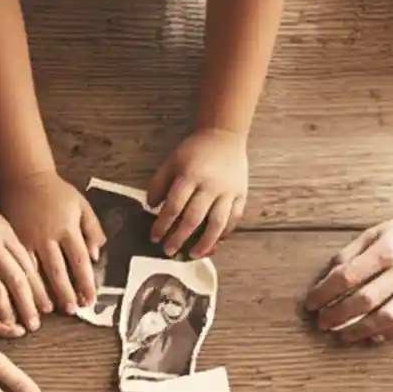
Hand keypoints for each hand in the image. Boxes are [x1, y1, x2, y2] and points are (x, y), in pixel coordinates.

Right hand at [0, 171, 104, 313]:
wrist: (25, 178)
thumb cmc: (57, 193)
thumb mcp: (82, 206)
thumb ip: (92, 231)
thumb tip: (95, 258)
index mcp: (68, 228)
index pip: (80, 262)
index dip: (86, 284)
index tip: (90, 301)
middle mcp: (48, 236)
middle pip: (59, 271)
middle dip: (66, 294)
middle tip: (72, 311)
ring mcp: (27, 239)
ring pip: (36, 272)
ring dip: (43, 293)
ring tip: (49, 310)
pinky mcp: (12, 240)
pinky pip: (18, 265)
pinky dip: (24, 281)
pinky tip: (26, 295)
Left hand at [0, 177, 48, 330]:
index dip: (6, 310)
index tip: (12, 325)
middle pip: (16, 280)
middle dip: (28, 305)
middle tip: (36, 325)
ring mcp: (2, 234)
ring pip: (27, 266)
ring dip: (38, 290)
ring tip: (45, 308)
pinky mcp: (8, 227)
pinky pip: (27, 252)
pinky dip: (36, 270)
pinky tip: (42, 283)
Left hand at [148, 128, 247, 257]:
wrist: (225, 136)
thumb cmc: (195, 151)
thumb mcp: (172, 161)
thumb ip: (159, 184)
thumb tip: (151, 207)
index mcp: (190, 175)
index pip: (174, 205)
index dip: (162, 224)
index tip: (154, 237)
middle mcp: (210, 185)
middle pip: (194, 217)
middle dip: (180, 237)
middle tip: (169, 251)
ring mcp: (228, 191)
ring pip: (217, 223)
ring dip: (205, 242)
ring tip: (194, 255)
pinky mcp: (241, 195)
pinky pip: (234, 219)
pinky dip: (224, 234)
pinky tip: (214, 243)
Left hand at [305, 211, 392, 342]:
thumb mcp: (373, 233)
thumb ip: (349, 254)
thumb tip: (326, 279)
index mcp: (385, 251)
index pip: (348, 276)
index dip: (325, 292)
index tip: (311, 303)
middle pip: (365, 300)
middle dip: (338, 315)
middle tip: (322, 323)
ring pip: (386, 317)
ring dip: (360, 330)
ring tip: (342, 335)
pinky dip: (388, 334)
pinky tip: (371, 337)